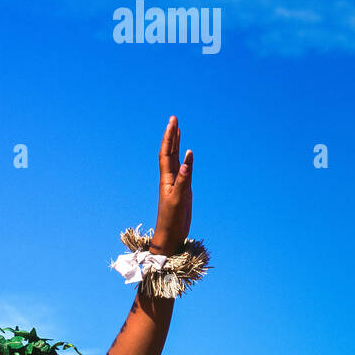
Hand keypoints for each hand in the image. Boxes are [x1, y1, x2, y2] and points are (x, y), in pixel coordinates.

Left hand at [149, 116, 192, 254]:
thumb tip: (187, 159)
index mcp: (166, 179)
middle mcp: (170, 179)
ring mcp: (176, 184)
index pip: (166, 153)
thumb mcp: (177, 199)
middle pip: (169, 152)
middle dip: (172, 135)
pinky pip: (184, 171)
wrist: (170, 236)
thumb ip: (183, 180)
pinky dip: (186, 160)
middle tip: (174, 118)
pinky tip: (188, 154)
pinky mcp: (183, 190)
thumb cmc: (171, 221)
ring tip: (178, 131)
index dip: (169, 137)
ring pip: (175, 160)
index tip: (172, 122)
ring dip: (176, 145)